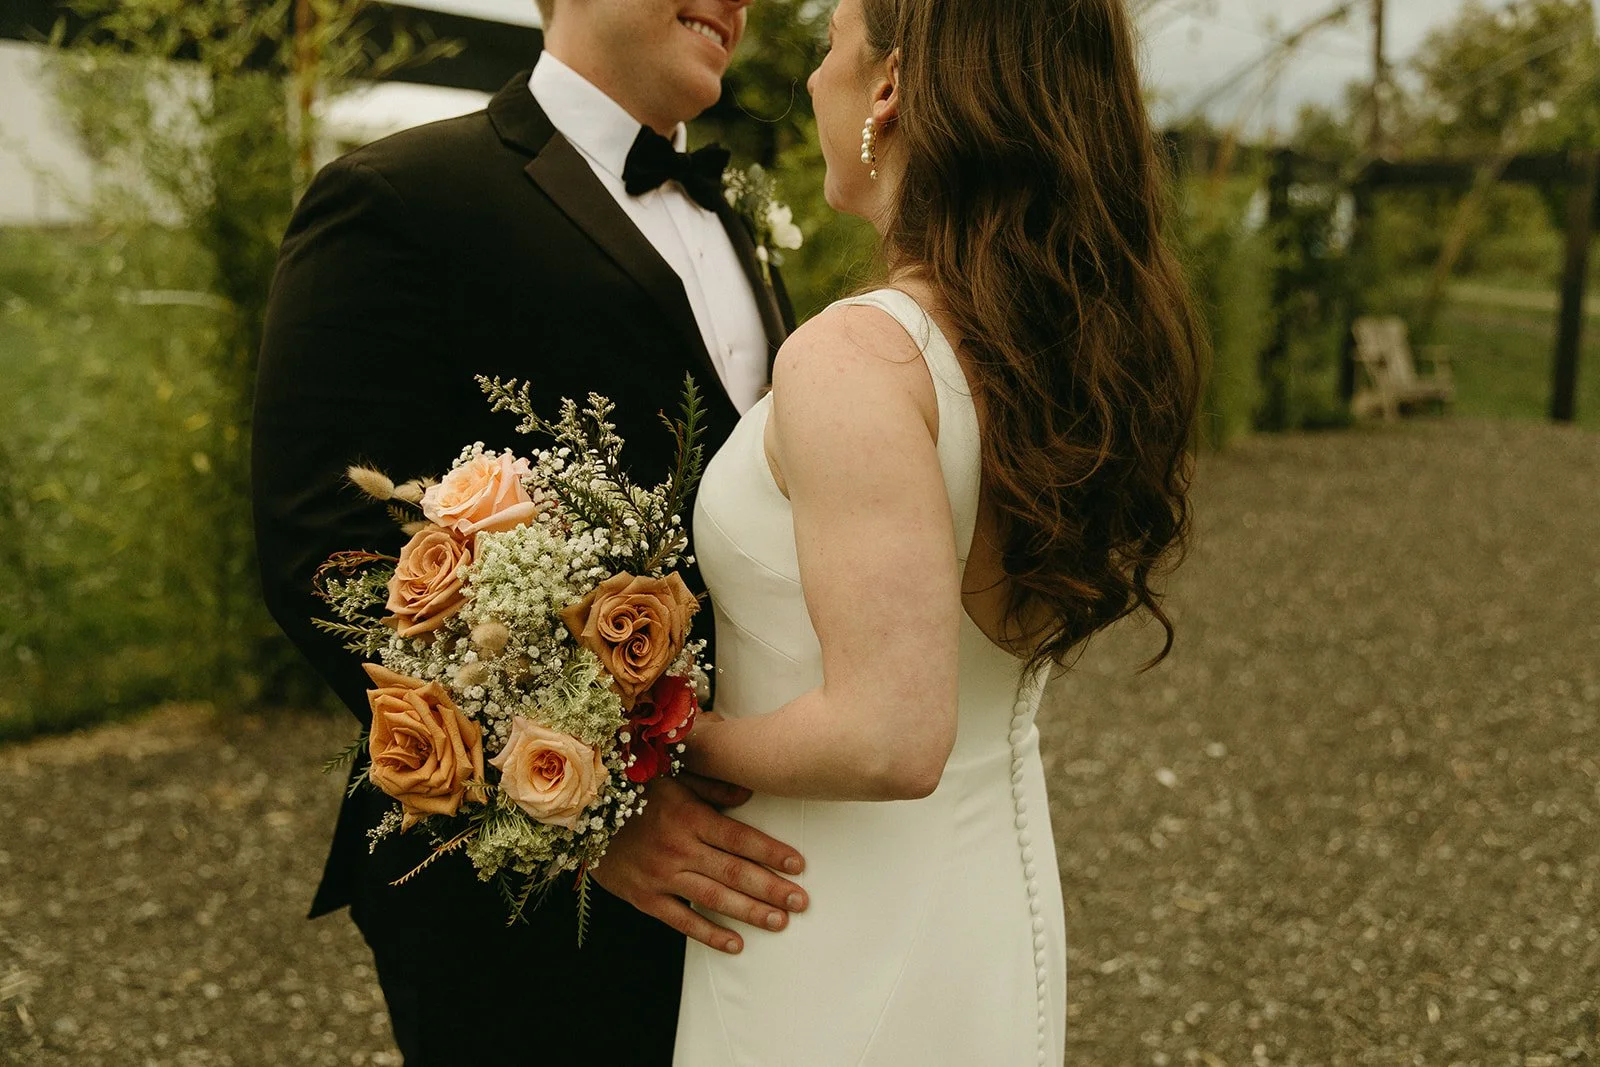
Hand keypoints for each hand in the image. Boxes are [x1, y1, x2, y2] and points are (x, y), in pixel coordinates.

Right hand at [591, 776, 807, 953]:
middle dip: (771, 888)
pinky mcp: (645, 897)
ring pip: (714, 898)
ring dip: (750, 911)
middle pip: (734, 872)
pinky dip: (710, 934)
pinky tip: (736, 944)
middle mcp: (679, 848)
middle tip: (801, 901)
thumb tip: (748, 793)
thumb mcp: (670, 775)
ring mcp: (662, 875)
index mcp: (689, 816)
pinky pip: (681, 920)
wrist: (580, 816)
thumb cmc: (630, 790)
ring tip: (780, 922)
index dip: (771, 852)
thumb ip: (711, 784)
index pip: (740, 838)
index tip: (799, 865)